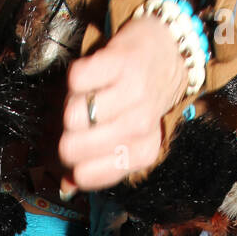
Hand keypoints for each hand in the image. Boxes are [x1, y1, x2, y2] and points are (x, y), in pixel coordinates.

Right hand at [59, 16, 187, 190]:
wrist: (169, 49)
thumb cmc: (140, 98)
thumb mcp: (128, 138)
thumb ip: (98, 165)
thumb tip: (67, 186)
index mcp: (143, 152)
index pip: (87, 175)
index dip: (74, 163)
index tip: (82, 147)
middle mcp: (141, 126)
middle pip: (73, 147)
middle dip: (69, 133)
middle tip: (84, 120)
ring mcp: (133, 93)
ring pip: (72, 115)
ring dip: (72, 103)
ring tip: (89, 97)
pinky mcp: (121, 62)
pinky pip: (76, 80)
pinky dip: (77, 78)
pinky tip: (92, 77)